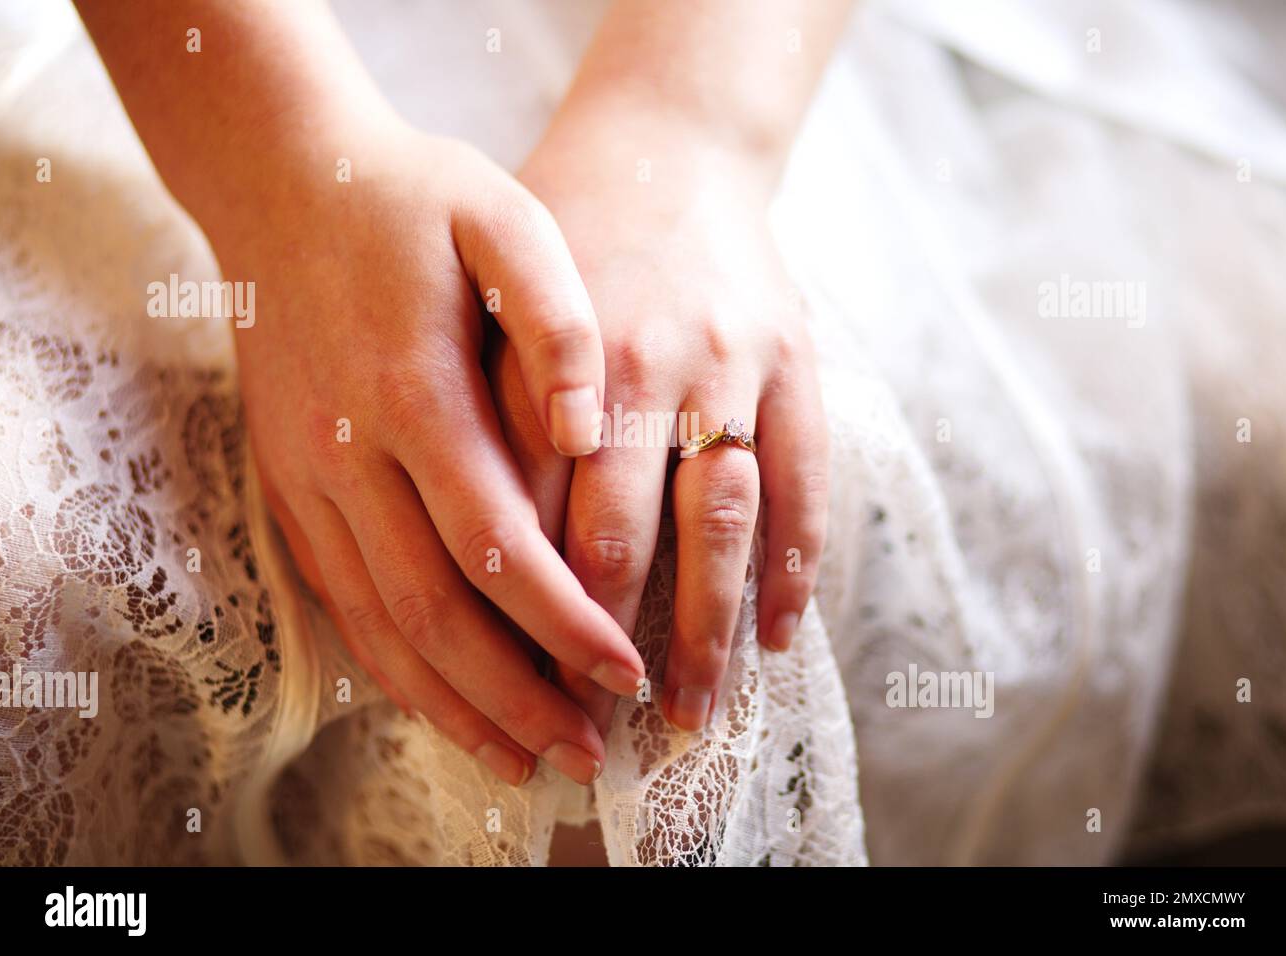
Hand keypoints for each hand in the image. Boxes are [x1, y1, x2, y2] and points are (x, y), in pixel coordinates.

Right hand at [221, 118, 646, 785]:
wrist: (280, 183)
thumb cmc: (410, 199)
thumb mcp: (502, 218)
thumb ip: (556, 320)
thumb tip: (591, 430)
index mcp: (413, 391)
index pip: (497, 543)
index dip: (565, 619)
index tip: (626, 671)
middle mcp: (349, 454)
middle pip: (435, 611)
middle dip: (518, 694)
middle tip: (586, 752)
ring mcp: (307, 479)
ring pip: (380, 627)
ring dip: (455, 704)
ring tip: (526, 760)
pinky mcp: (288, 490)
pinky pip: (341, 605)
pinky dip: (395, 669)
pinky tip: (445, 704)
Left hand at [495, 112, 828, 733]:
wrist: (668, 146)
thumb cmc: (562, 241)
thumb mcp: (499, 306)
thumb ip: (490, 418)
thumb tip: (481, 555)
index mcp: (550, 359)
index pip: (529, 516)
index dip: (521, 617)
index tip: (518, 691)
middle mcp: (640, 366)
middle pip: (618, 536)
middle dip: (602, 645)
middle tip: (594, 729)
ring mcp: (727, 364)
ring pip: (718, 523)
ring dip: (705, 631)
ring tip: (693, 712)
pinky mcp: (795, 362)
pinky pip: (804, 482)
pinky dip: (793, 567)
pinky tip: (778, 635)